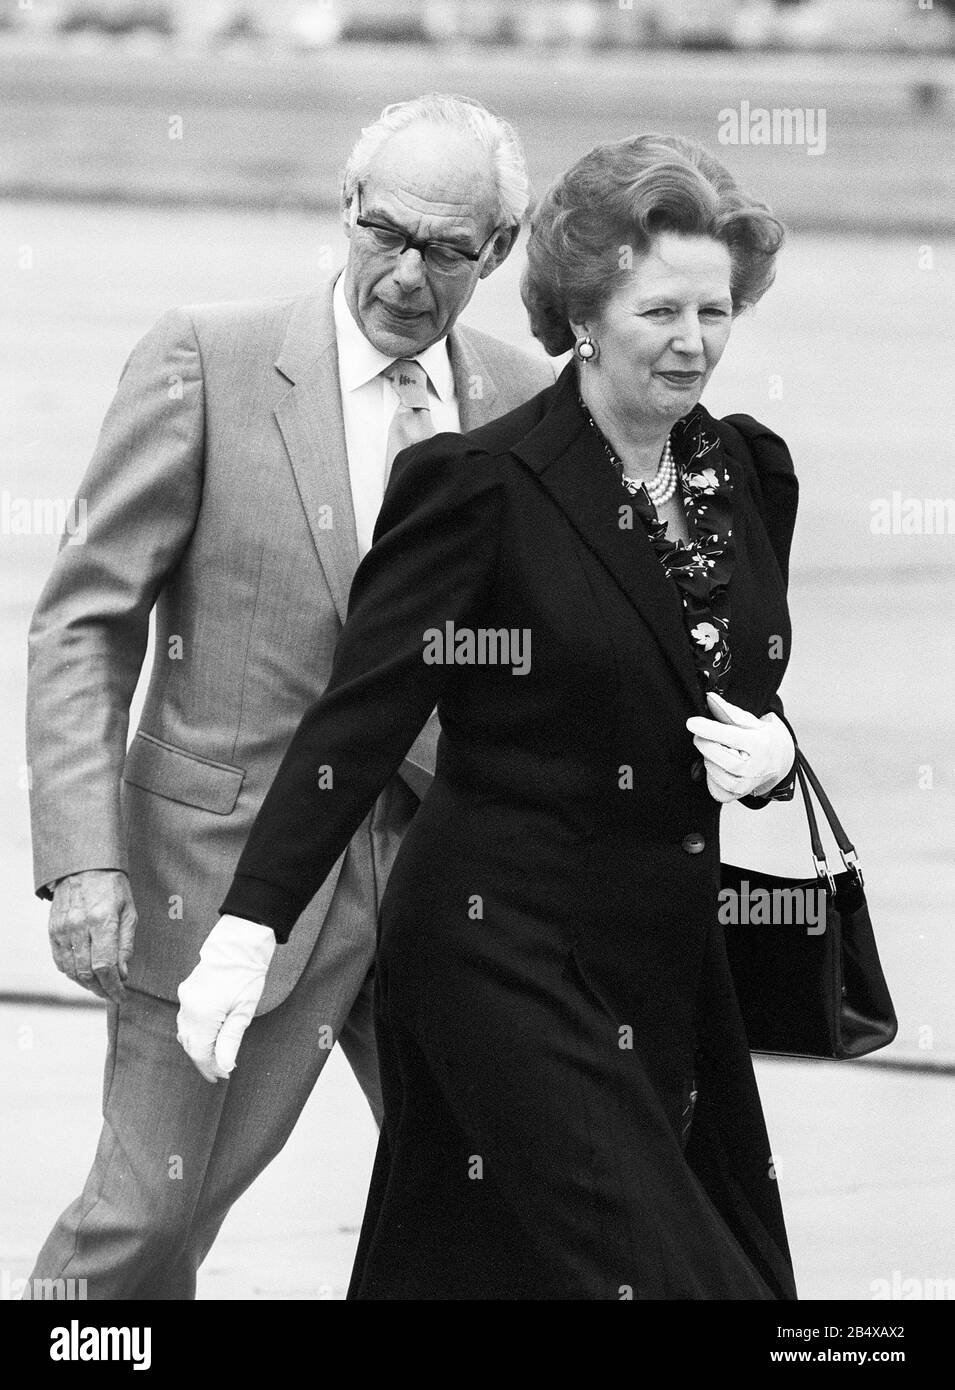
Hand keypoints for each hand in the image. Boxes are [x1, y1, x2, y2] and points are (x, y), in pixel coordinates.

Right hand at [48, 869, 136, 1002]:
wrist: (85, 866)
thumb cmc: (113, 888)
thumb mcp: (129, 912)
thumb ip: (126, 945)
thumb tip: (123, 974)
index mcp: (102, 921)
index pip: (105, 966)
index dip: (113, 987)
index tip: (121, 996)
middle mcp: (79, 927)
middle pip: (86, 972)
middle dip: (101, 989)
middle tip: (112, 994)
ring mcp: (63, 929)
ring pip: (72, 970)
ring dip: (86, 984)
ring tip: (100, 986)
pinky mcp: (53, 930)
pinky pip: (60, 960)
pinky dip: (72, 972)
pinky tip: (84, 974)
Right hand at [176, 916, 275, 1082]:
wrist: (238, 943)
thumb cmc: (246, 975)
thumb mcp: (244, 1011)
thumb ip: (231, 1041)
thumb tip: (224, 1067)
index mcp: (201, 1014)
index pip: (200, 1052)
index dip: (210, 1067)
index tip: (223, 1076)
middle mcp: (187, 1007)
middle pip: (190, 1044)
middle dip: (205, 1060)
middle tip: (222, 1071)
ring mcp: (184, 998)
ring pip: (185, 1032)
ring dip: (199, 1046)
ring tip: (217, 1056)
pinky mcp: (186, 991)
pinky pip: (185, 1019)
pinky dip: (195, 1031)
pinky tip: (208, 1036)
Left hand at [686, 692, 794, 804]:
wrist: (780, 761)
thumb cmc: (763, 738)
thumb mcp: (751, 721)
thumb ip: (729, 711)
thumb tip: (710, 698)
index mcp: (760, 745)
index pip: (730, 736)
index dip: (708, 729)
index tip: (691, 722)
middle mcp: (755, 768)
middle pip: (719, 757)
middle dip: (705, 743)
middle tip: (702, 735)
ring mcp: (746, 785)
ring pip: (714, 772)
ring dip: (709, 759)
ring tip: (718, 751)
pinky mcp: (736, 796)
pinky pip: (714, 788)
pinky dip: (711, 776)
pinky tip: (718, 766)